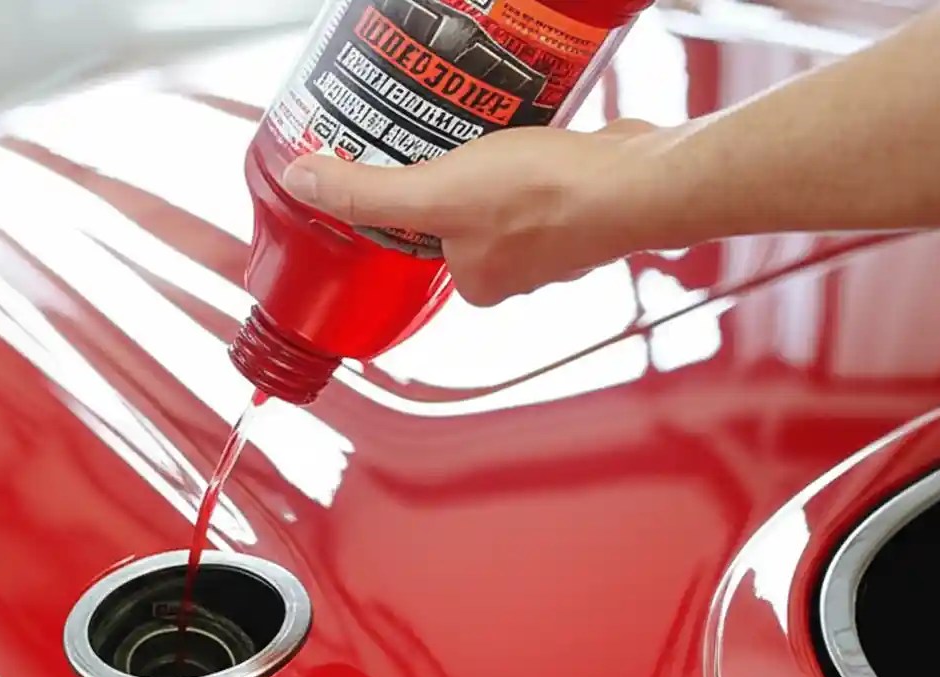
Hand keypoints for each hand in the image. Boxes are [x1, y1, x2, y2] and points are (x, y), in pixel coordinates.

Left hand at [279, 119, 685, 306]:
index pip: (425, 242)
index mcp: (478, 281)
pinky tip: (533, 132)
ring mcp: (557, 237)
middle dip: (458, 179)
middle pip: (466, 218)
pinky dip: (536, 155)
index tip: (412, 167)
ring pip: (506, 197)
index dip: (415, 203)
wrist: (634, 178)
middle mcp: (518, 269)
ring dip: (495, 165)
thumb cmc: (546, 198)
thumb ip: (366, 192)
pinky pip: (545, 177)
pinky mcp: (586, 202)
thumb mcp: (434, 190)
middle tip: (449, 140)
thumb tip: (305, 181)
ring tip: (487, 131)